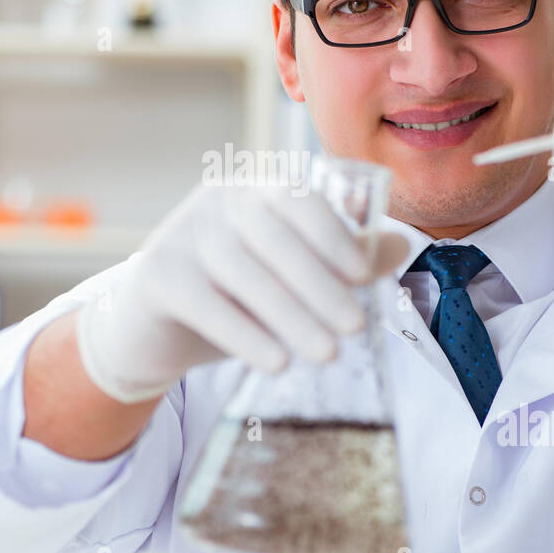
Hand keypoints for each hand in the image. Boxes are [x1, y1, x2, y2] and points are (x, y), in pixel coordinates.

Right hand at [75, 181, 410, 403]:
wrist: (152, 327)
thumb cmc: (235, 295)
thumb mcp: (290, 275)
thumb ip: (345, 256)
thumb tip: (401, 245)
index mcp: (254, 189)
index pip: (297, 198)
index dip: (334, 235)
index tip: (365, 277)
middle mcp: (216, 201)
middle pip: (272, 236)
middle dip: (320, 284)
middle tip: (357, 327)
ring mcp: (181, 234)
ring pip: (243, 272)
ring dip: (291, 316)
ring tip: (328, 355)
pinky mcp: (156, 275)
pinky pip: (206, 304)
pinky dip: (246, 335)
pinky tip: (277, 363)